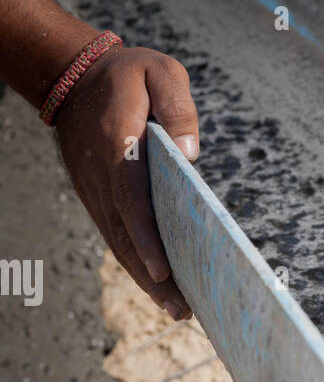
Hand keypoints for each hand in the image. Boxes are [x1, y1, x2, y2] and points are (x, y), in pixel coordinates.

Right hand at [54, 45, 198, 319]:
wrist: (73, 78)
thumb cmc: (127, 75)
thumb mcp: (159, 71)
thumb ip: (178, 106)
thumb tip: (191, 153)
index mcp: (117, 145)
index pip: (131, 200)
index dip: (147, 238)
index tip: (162, 271)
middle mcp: (101, 177)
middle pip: (126, 235)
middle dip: (153, 277)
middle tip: (181, 310)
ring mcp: (95, 191)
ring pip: (119, 242)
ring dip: (145, 279)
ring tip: (176, 309)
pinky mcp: (96, 198)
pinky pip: (116, 235)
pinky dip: (135, 262)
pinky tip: (157, 285)